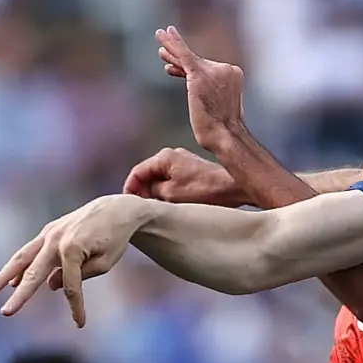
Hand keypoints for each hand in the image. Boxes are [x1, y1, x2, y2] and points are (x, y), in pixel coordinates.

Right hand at [0, 194, 152, 325]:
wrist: (116, 209)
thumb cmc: (115, 238)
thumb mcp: (106, 261)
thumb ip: (81, 276)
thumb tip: (51, 285)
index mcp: (73, 249)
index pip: (70, 285)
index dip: (75, 306)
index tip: (80, 323)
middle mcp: (56, 240)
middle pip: (34, 272)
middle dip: (21, 295)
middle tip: (6, 313)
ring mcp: (50, 233)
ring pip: (22, 257)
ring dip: (5, 275)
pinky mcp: (49, 231)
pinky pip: (31, 251)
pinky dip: (21, 265)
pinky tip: (13, 281)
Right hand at [123, 146, 245, 205]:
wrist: (233, 187)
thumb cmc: (204, 189)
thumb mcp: (170, 194)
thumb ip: (151, 192)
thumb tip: (145, 193)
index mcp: (163, 157)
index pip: (137, 172)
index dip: (131, 189)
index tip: (130, 203)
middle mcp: (172, 155)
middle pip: (148, 174)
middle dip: (144, 191)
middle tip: (143, 207)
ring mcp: (183, 161)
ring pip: (161, 178)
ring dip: (157, 192)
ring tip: (158, 207)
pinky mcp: (192, 169)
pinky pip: (173, 180)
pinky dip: (169, 190)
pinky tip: (171, 202)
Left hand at [155, 25, 247, 154]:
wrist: (224, 135)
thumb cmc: (221, 128)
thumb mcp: (218, 105)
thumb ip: (210, 92)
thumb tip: (197, 91)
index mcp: (234, 74)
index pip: (206, 68)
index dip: (185, 68)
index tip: (171, 69)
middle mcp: (226, 69)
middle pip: (196, 61)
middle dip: (177, 56)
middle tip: (162, 48)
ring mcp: (214, 71)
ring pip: (187, 57)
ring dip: (171, 48)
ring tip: (159, 35)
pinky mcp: (200, 75)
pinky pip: (184, 54)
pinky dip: (174, 42)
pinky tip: (165, 32)